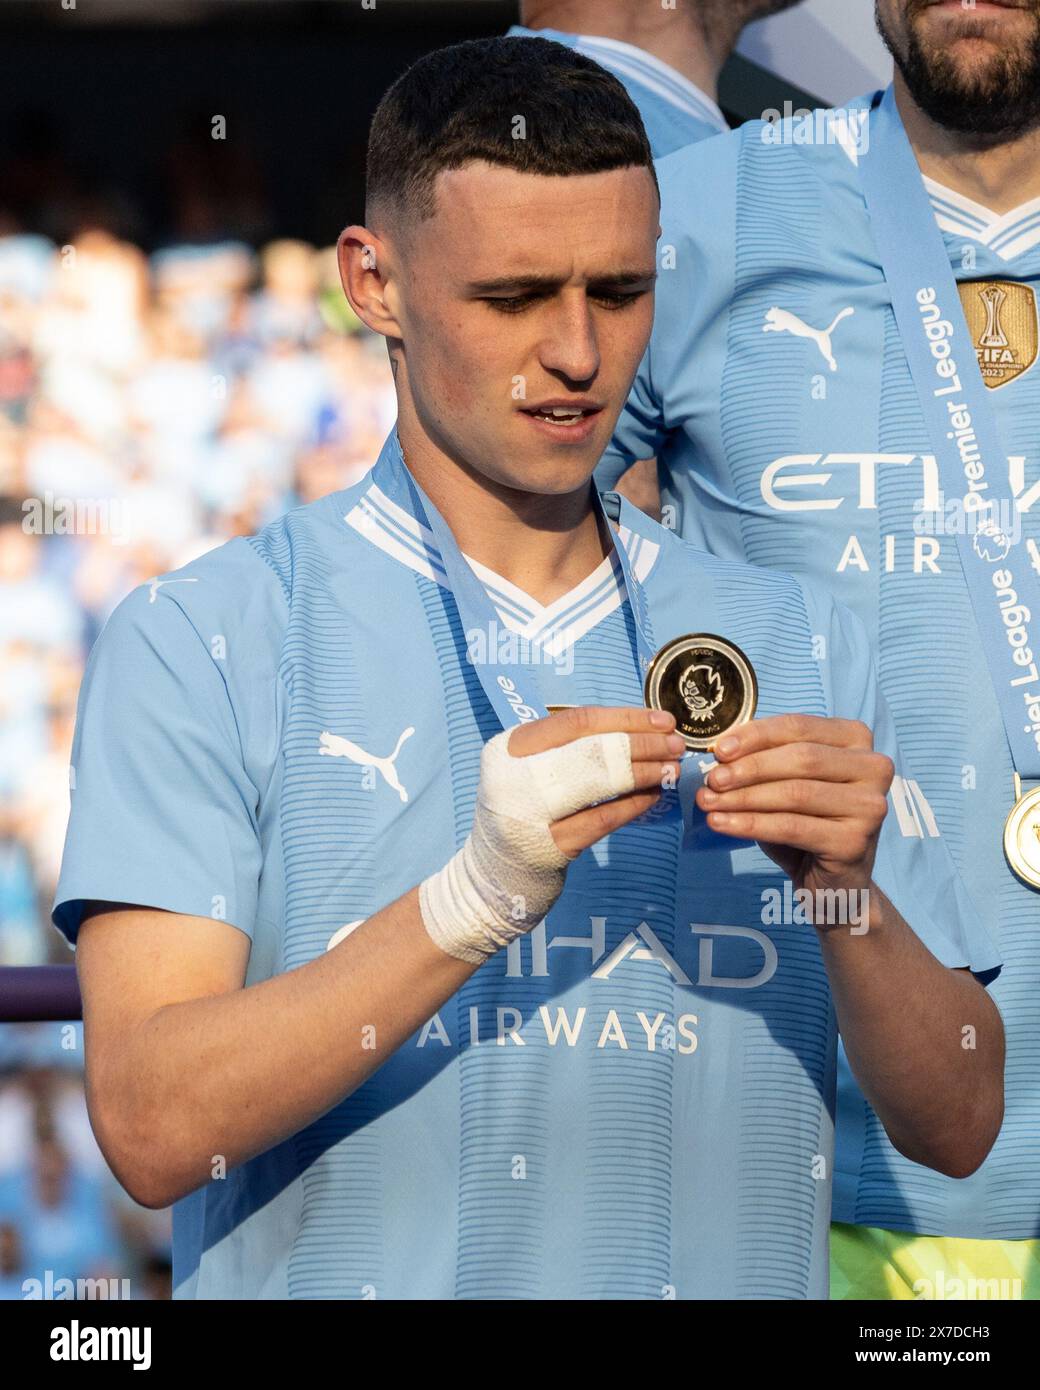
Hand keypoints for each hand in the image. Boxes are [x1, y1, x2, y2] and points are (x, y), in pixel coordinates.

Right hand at [509, 706, 683, 858]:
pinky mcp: (550, 845)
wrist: (498, 867)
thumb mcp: (531, 766)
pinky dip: (632, 805)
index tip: (662, 720)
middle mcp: (516, 774)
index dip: (625, 718)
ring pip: (600, 783)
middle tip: (675, 745)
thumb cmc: (524, 806)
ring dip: (644, 773)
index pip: (577, 720)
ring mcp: (531, 811)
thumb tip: (639, 727)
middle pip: (592, 749)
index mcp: (512, 745)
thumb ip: (570, 745)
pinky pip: (602, 819)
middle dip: (642, 744)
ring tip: (670, 769)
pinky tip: (653, 796)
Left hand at [695, 714, 893, 894]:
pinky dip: (750, 824)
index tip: (719, 749)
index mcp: (857, 739)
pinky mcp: (855, 841)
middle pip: (800, 759)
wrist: (834, 882)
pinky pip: (791, 827)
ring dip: (744, 797)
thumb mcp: (786, 781)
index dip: (755, 735)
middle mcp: (874, 768)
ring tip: (709, 803)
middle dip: (748, 768)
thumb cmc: (807, 822)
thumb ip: (764, 759)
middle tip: (711, 780)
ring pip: (795, 793)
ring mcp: (870, 806)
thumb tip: (721, 750)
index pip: (799, 726)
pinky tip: (721, 824)